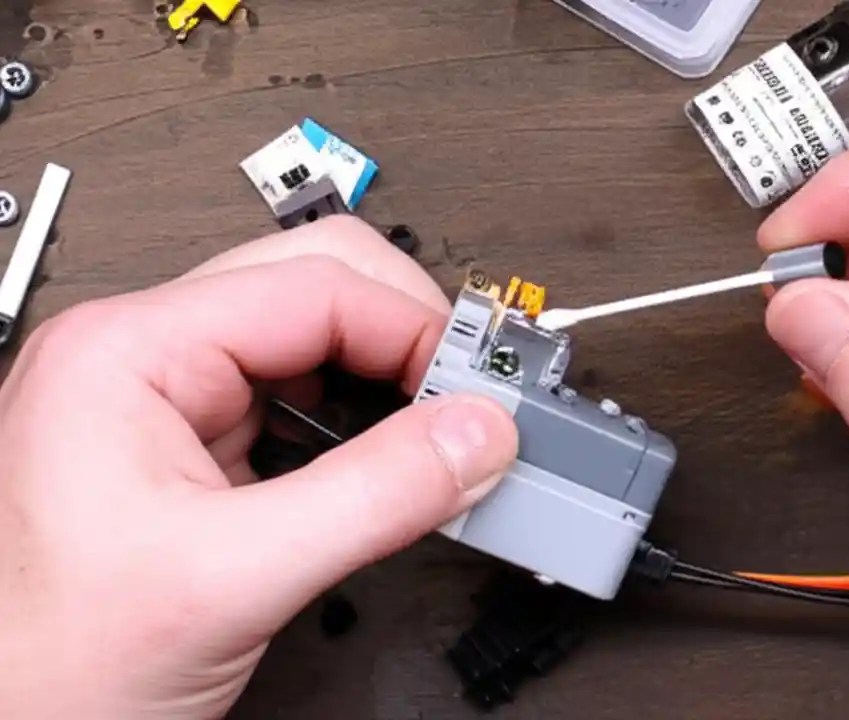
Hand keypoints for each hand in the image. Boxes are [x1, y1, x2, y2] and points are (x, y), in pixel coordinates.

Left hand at [0, 217, 516, 717]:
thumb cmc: (41, 667)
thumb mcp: (234, 577)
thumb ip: (374, 496)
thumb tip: (475, 436)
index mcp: (126, 351)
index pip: (314, 288)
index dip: (413, 331)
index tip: (479, 391)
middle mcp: (141, 360)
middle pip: (315, 288)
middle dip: (403, 340)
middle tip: (469, 400)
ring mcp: (163, 406)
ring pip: (312, 347)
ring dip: (384, 387)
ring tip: (439, 440)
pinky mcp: (187, 455)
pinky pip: (296, 408)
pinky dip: (356, 432)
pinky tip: (386, 470)